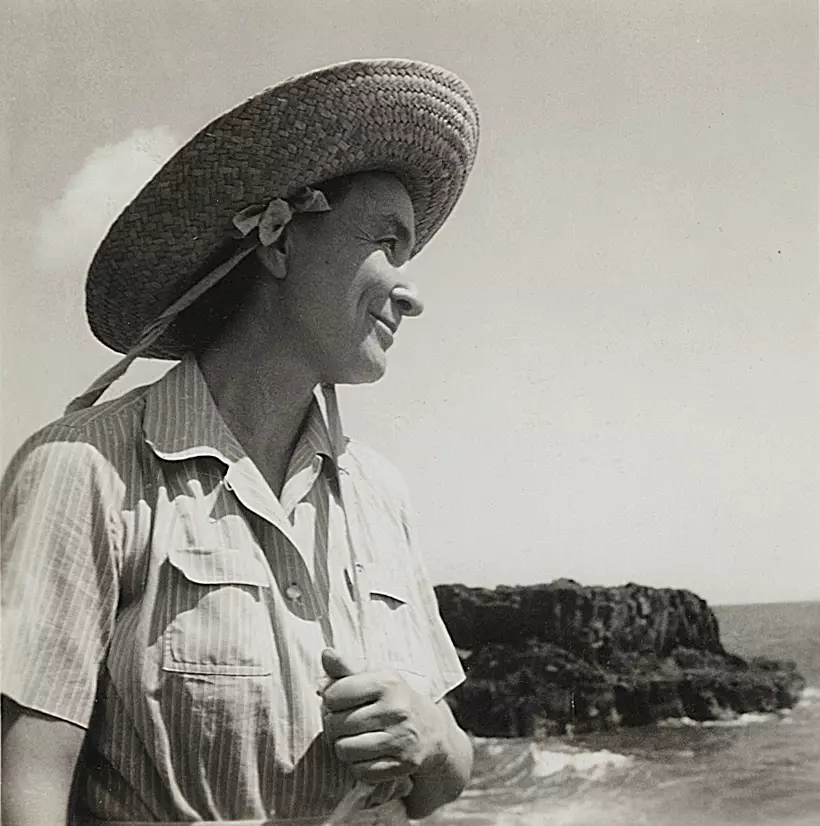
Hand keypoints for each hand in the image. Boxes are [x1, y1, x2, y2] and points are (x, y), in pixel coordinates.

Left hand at [320, 649, 446, 783]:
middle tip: (344, 722)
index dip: (330, 700)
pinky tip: (366, 754)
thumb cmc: (395, 699)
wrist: (431, 729)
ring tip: (353, 738)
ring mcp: (400, 739)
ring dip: (343, 746)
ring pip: (345, 750)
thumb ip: (347, 668)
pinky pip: (360, 771)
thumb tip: (326, 655)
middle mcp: (395, 709)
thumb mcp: (376, 677)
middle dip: (334, 725)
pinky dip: (358, 765)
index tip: (339, 701)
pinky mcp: (402, 765)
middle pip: (336, 724)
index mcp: (387, 683)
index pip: (335, 695)